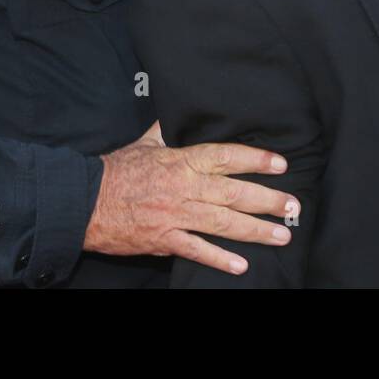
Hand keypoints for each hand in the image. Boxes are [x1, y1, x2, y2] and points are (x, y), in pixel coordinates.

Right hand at [83, 120, 297, 274]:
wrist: (85, 201)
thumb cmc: (116, 170)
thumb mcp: (144, 143)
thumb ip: (167, 131)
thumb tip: (176, 113)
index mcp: (180, 161)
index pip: (225, 156)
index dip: (255, 160)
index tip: (280, 165)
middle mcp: (183, 187)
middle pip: (233, 193)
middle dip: (267, 200)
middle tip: (293, 206)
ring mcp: (175, 215)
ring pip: (222, 223)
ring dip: (255, 230)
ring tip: (281, 235)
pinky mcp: (164, 239)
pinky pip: (197, 250)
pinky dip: (220, 258)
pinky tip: (242, 265)